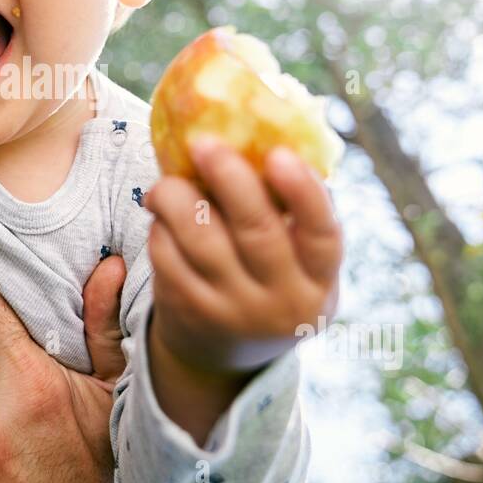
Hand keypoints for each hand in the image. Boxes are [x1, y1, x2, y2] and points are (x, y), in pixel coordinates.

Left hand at [143, 138, 342, 378]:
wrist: (224, 355)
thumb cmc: (267, 278)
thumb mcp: (295, 262)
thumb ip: (287, 212)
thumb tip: (258, 127)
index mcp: (318, 280)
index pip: (322, 235)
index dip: (304, 193)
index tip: (279, 153)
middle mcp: (281, 301)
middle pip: (257, 233)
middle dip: (230, 181)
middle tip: (204, 142)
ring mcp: (233, 312)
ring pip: (202, 244)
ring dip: (179, 201)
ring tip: (167, 182)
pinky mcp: (188, 314)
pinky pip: (168, 259)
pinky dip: (161, 228)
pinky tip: (161, 216)